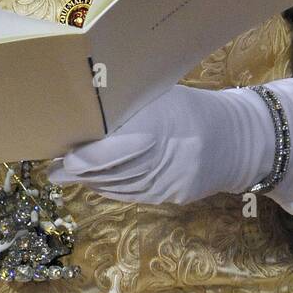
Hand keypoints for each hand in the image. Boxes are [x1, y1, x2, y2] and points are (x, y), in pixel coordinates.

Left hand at [43, 76, 292, 211]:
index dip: (90, 155)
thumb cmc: (190, 107)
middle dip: (82, 171)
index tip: (65, 156)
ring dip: (92, 181)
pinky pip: (135, 195)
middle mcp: (172, 156)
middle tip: (54, 168)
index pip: (120, 146)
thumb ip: (126, 104)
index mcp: (168, 122)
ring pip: (122, 186)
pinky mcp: (174, 197)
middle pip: (117, 169)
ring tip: (65, 174)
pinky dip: (110, 188)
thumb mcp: (161, 96)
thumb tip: (82, 110)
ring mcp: (174, 181)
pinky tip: (93, 181)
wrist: (238, 138)